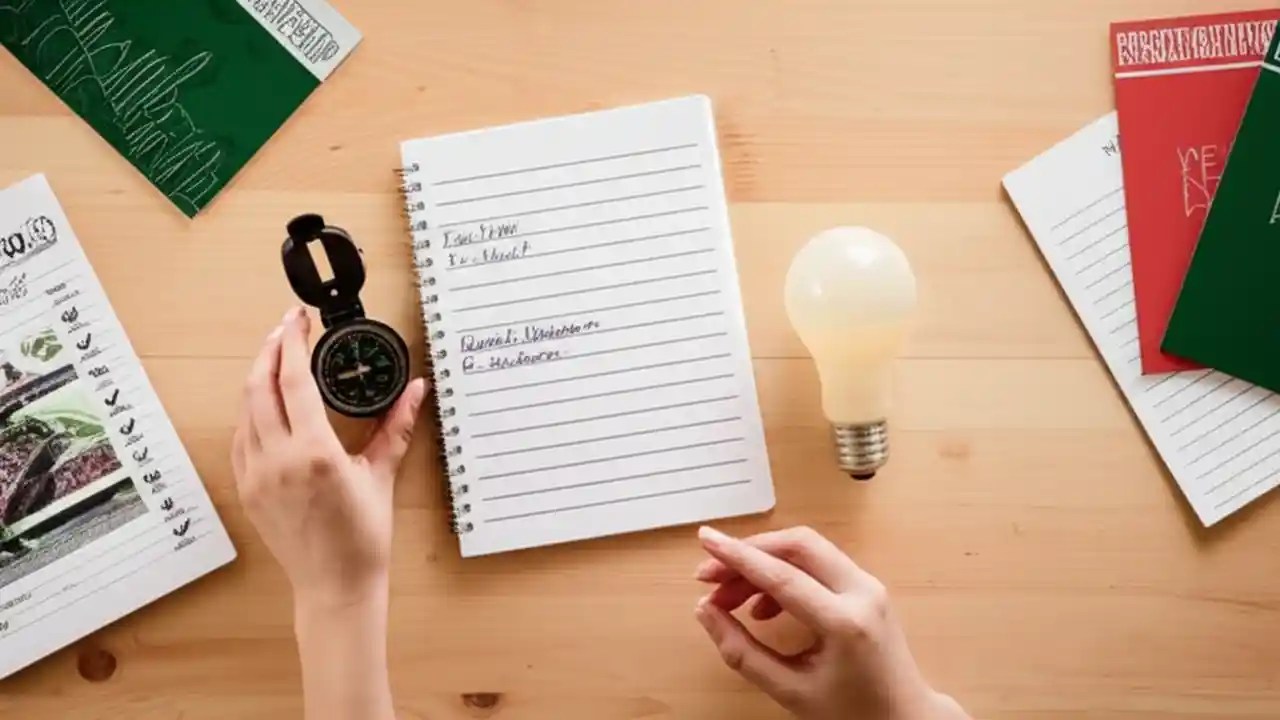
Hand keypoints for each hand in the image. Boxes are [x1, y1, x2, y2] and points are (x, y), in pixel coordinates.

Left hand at [232, 307, 426, 609]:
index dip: (292, 343)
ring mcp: (256, 476)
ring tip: (275, 357)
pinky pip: (240, 438)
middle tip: (286, 328)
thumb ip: (395, 426)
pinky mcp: (247, 489)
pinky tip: (263, 402)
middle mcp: (278, 460)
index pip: (292, 381)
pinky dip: (249, 411)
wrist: (335, 586)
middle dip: (269, 350)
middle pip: (258, 387)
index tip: (298, 320)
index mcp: (314, 452)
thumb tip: (415, 389)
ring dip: (256, 378)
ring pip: (244, 410)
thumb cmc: (363, 537)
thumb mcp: (382, 475)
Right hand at [693, 526, 968, 719]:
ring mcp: (869, 586)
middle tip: (710, 574)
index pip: (782, 575)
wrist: (905, 718)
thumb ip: (743, 652)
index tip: (705, 539)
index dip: (738, 556)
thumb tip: (706, 612)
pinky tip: (762, 607)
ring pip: (807, 551)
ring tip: (729, 599)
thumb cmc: (853, 712)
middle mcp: (862, 593)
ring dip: (764, 564)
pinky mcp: (866, 587)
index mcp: (846, 623)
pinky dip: (784, 574)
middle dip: (748, 553)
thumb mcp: (790, 691)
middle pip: (797, 545)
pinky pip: (819, 565)